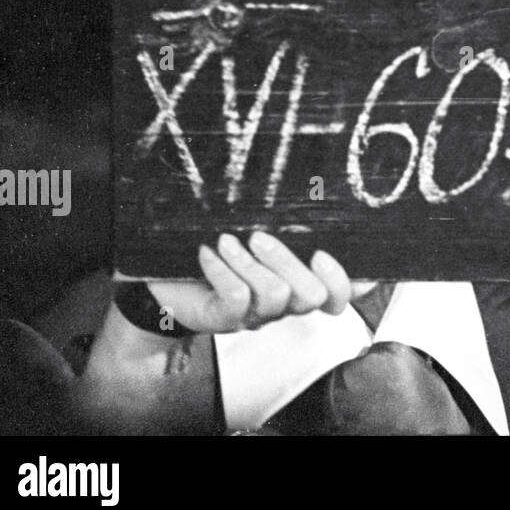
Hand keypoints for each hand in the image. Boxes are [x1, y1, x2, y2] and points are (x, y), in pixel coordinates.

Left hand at [137, 232, 372, 334]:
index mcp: (299, 282)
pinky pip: (237, 298)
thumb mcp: (257, 234)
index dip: (344, 281)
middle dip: (289, 261)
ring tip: (227, 241)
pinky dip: (222, 270)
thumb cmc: (220, 250)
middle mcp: (285, 304)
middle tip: (259, 236)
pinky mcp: (226, 318)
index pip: (340, 295)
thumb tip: (316, 191)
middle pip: (313, 295)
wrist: (165, 281)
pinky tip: (208, 252)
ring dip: (250, 263)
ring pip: (277, 296)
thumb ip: (286, 226)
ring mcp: (256, 314)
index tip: (324, 253)